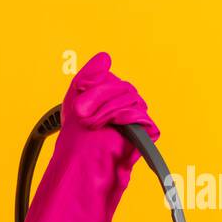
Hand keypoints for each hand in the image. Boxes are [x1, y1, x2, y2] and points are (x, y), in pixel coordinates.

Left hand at [57, 52, 158, 196]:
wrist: (78, 164)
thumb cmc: (76, 136)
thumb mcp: (75, 100)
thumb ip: (88, 75)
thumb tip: (104, 56)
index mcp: (112, 96)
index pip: (112, 83)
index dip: (95, 90)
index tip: (78, 104)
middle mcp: (127, 105)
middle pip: (124, 90)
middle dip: (99, 99)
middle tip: (82, 114)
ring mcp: (136, 120)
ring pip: (132, 102)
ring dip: (108, 110)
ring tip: (92, 123)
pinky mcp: (144, 136)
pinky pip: (146, 122)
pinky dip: (131, 121)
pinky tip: (117, 124)